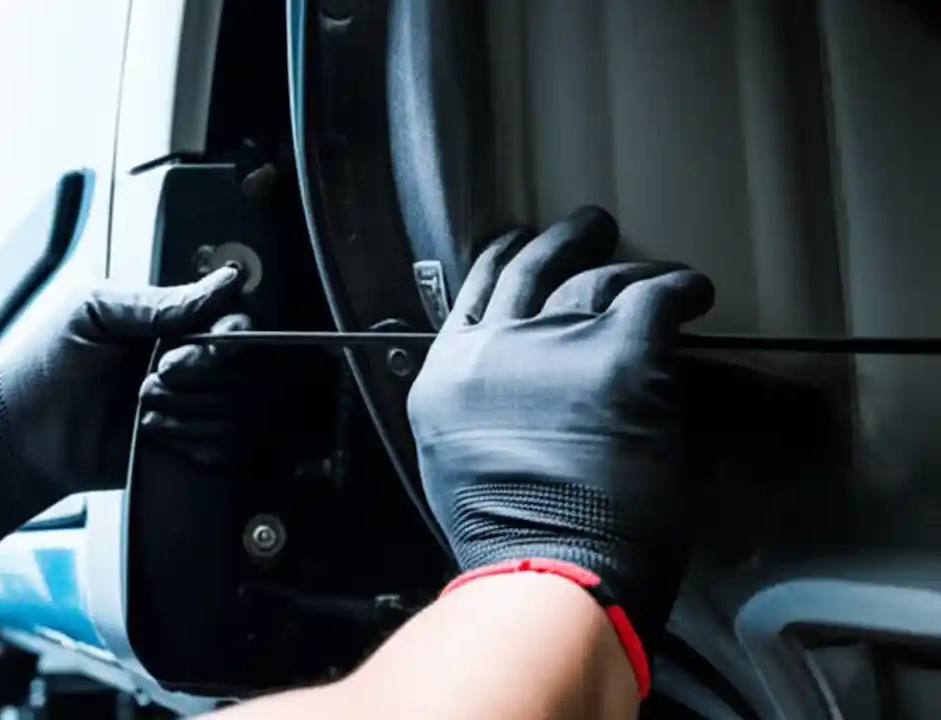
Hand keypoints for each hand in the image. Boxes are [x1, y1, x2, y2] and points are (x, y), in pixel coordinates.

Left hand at [0, 266, 243, 546]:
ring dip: (190, 410)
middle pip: (245, 368)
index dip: (228, 336)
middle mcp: (193, 364)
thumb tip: (224, 282)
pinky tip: (154, 434)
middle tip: (154, 377)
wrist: (23, 436)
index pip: (237, 322)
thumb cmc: (47, 367)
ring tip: (143, 408)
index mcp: (175, 323)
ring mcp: (194, 408)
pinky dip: (192, 442)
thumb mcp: (96, 311)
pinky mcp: (190, 450)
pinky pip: (226, 449)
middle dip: (199, 375)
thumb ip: (161, 300)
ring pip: (238, 410)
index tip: (194, 346)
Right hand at [407, 206, 713, 682]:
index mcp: (450, 376)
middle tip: (587, 228)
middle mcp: (495, 347)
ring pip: (597, 278)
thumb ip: (472, 414)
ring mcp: (556, 344)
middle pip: (529, 267)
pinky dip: (681, 288)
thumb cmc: (510, 541)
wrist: (548, 570)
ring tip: (652, 269)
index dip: (499, 261)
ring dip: (629, 270)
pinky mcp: (619, 354)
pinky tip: (694, 290)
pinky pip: (657, 296)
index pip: (473, 295)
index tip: (512, 245)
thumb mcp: (454, 465)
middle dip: (560, 241)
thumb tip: (499, 399)